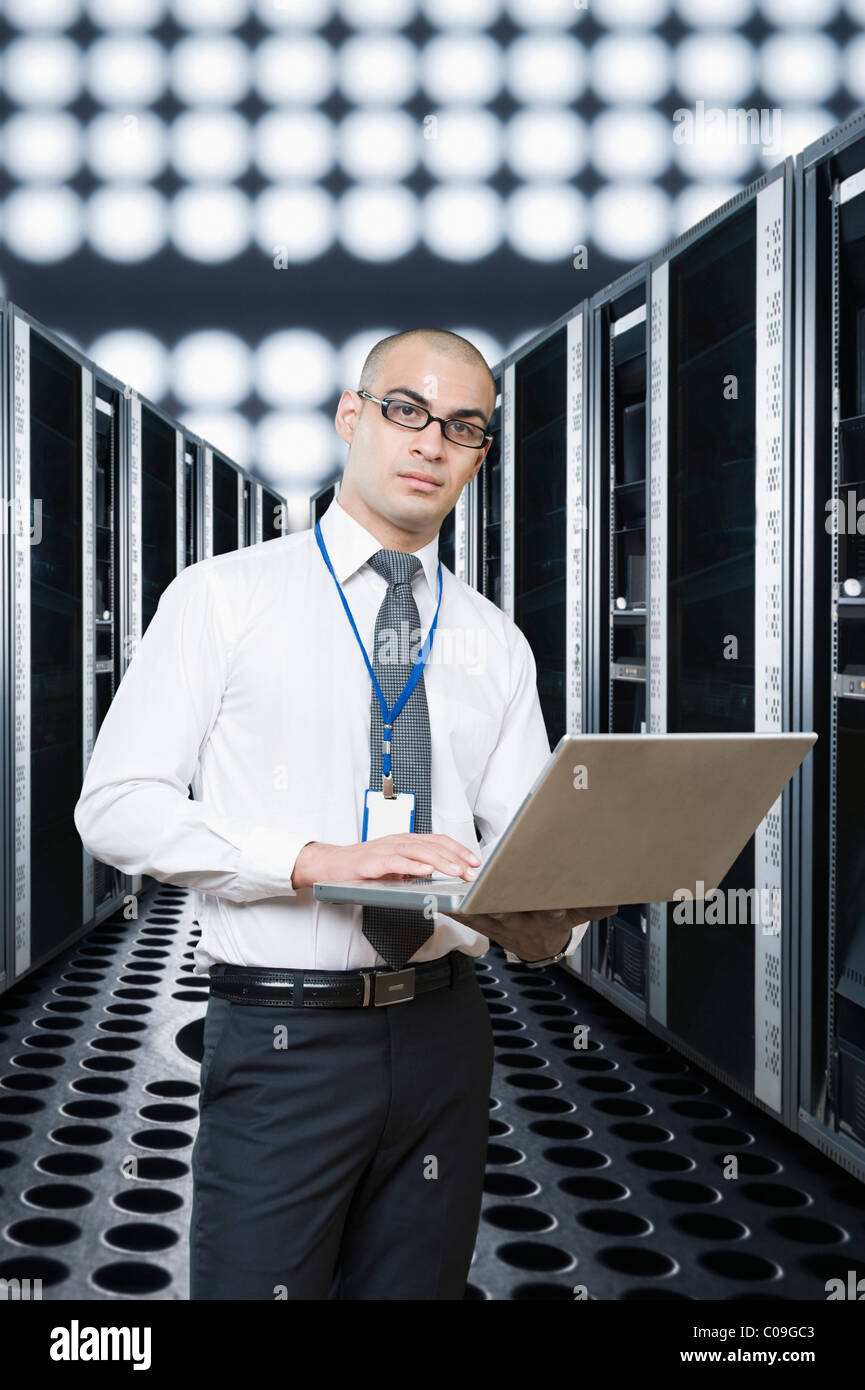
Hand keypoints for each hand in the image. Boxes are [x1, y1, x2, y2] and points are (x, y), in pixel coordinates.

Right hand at [291, 834, 481, 889]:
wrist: (331, 865)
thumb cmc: (363, 866)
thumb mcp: (395, 867)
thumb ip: (413, 868)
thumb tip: (435, 875)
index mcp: (406, 841)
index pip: (438, 841)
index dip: (458, 849)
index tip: (474, 862)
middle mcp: (399, 840)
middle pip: (433, 845)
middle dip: (456, 858)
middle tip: (472, 871)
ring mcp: (386, 849)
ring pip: (418, 851)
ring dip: (440, 861)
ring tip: (456, 871)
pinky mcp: (373, 861)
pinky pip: (396, 861)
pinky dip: (412, 865)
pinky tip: (425, 870)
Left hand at [444, 905, 617, 960]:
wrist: (537, 948)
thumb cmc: (556, 922)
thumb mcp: (577, 914)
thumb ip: (593, 906)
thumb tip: (615, 901)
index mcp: (545, 919)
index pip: (547, 911)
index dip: (546, 905)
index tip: (545, 899)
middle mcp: (522, 924)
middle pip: (510, 911)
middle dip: (500, 901)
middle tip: (491, 891)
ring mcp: (501, 927)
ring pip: (486, 915)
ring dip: (473, 905)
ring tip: (462, 893)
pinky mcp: (484, 926)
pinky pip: (469, 918)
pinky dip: (457, 910)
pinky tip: (444, 901)